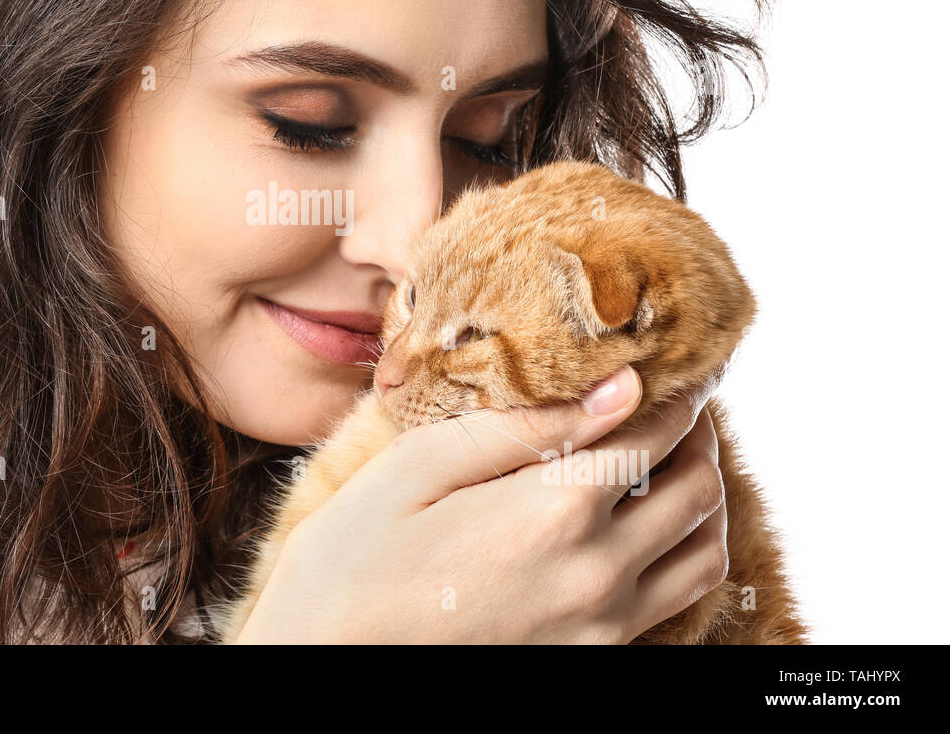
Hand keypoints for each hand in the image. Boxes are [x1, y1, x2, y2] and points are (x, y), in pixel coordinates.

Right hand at [235, 365, 727, 642]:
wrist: (322, 664)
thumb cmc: (349, 562)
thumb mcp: (416, 469)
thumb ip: (521, 426)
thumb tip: (619, 388)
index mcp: (552, 512)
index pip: (654, 434)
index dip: (678, 390)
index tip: (677, 361)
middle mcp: (595, 575)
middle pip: (698, 490)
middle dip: (699, 435)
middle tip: (678, 403)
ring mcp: (599, 628)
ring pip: (703, 554)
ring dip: (704, 497)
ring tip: (673, 461)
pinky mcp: (589, 659)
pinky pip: (676, 603)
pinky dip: (683, 554)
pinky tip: (645, 528)